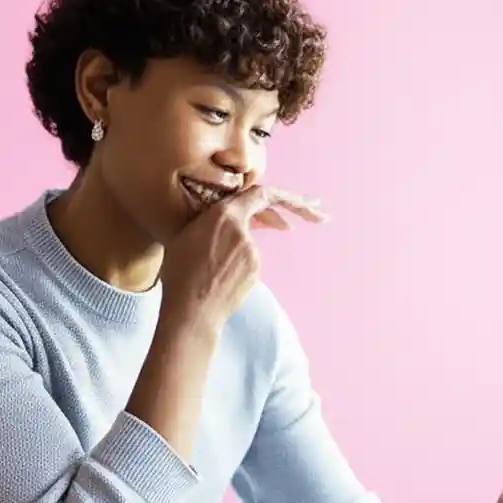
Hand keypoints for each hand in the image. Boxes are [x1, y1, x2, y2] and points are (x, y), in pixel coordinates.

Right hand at [159, 185, 325, 331]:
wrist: (190, 309)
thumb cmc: (179, 271)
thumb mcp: (186, 234)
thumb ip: (212, 218)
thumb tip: (234, 216)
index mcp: (224, 214)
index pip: (261, 193)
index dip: (284, 193)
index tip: (308, 200)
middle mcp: (243, 230)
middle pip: (270, 213)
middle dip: (302, 210)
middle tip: (323, 215)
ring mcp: (253, 252)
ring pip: (250, 241)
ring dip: (240, 246)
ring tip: (210, 264)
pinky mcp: (255, 270)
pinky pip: (247, 260)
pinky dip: (238, 263)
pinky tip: (218, 277)